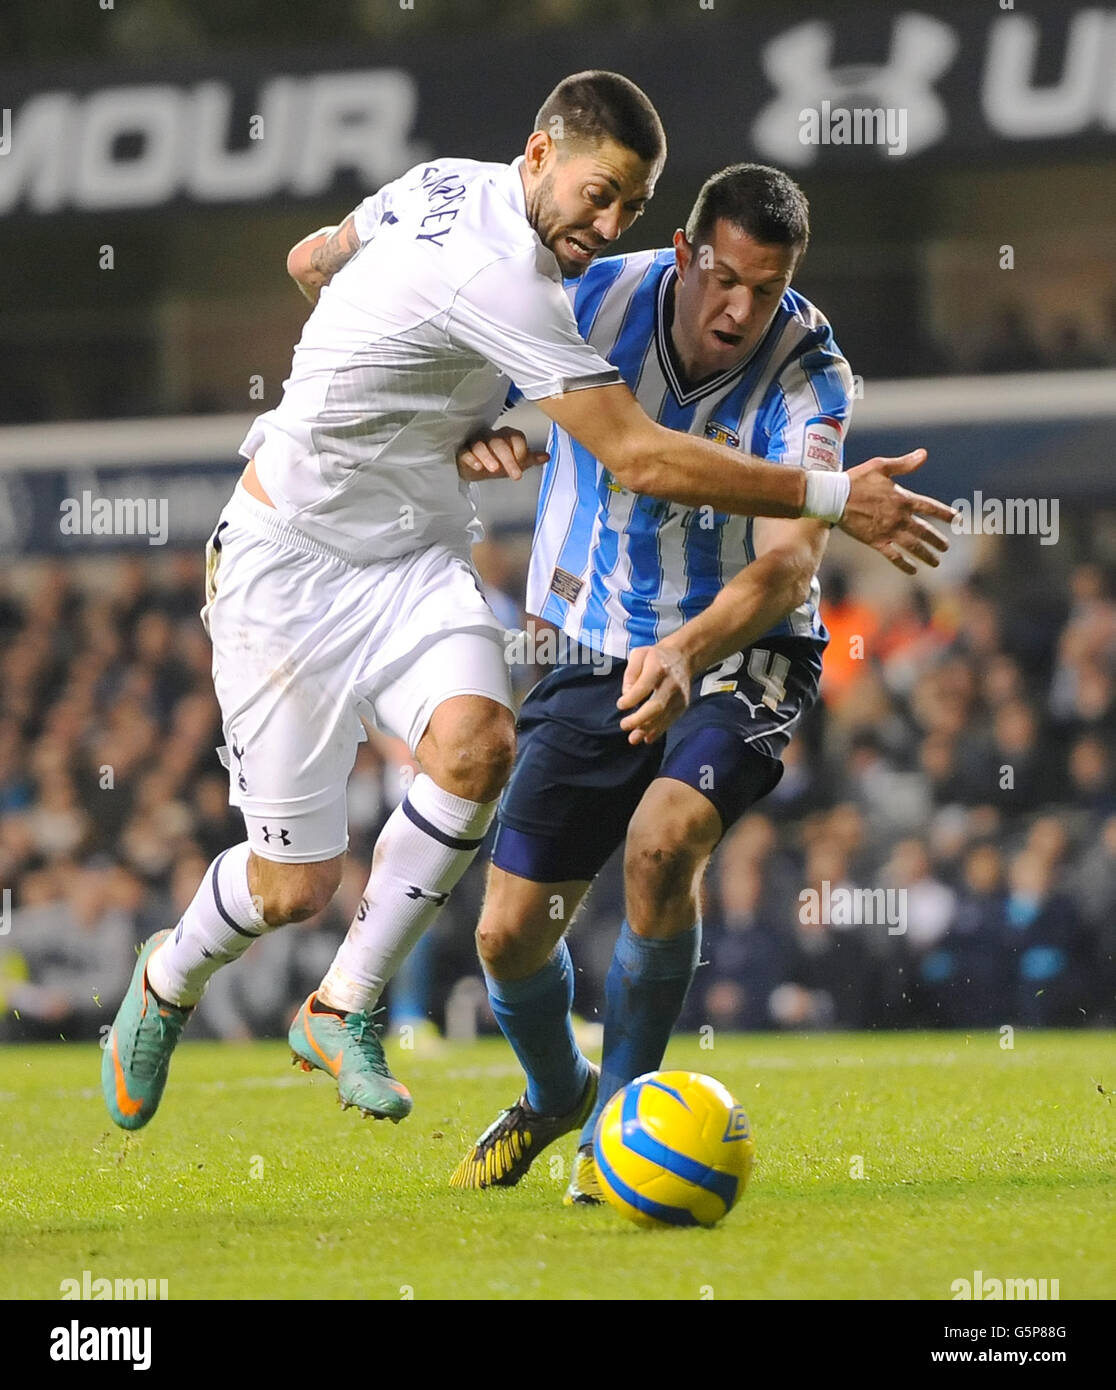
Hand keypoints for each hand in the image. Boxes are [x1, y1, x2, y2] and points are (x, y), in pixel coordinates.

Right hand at [456, 427, 548, 481]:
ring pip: (481, 446)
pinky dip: (471, 459)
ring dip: (488, 457)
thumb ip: (529, 458)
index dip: (521, 450)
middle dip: (508, 459)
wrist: (473, 467)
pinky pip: (465, 453)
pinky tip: (478, 466)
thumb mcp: (514, 461)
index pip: (516, 438)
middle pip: (500, 443)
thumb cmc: (495, 460)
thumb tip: (547, 457)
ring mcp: (475, 443)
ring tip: (495, 469)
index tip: (523, 462)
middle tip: (516, 474)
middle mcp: (491, 437)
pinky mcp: (463, 452)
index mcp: (506, 436)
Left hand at [616, 642, 693, 744]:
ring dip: (648, 729)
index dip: (632, 698)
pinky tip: (647, 738)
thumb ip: (630, 673)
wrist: (684, 656)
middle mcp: (672, 683)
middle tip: (624, 725)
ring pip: (664, 716)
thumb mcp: (639, 654)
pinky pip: (670, 720)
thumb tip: (627, 694)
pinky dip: (658, 730)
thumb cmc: (656, 657)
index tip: (620, 705)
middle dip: (640, 718)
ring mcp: (680, 696)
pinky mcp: (683, 705)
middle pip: (657, 705)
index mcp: (658, 667)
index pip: (645, 686)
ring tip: (633, 738)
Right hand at [840, 450, 953, 574]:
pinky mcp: (876, 541)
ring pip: (913, 546)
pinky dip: (904, 564)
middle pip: (925, 531)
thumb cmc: (856, 480)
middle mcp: (900, 517)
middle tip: (945, 548)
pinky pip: (894, 556)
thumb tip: (924, 454)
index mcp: (903, 498)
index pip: (931, 507)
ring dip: (926, 555)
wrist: (834, 497)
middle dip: (937, 540)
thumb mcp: (881, 466)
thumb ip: (904, 464)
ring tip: (936, 562)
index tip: (957, 520)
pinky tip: (913, 570)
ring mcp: (888, 531)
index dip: (945, 514)